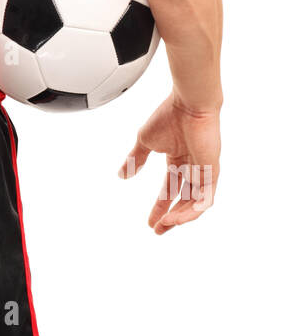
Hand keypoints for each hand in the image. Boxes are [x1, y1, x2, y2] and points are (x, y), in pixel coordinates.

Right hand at [118, 95, 220, 235]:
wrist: (188, 104)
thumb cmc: (169, 116)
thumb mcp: (145, 141)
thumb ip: (135, 159)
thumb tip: (122, 175)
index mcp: (178, 160)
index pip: (169, 190)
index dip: (159, 207)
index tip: (149, 222)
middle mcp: (192, 168)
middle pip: (183, 201)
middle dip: (170, 218)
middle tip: (158, 230)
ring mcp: (204, 171)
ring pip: (195, 204)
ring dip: (180, 218)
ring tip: (165, 226)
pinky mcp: (212, 172)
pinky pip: (205, 200)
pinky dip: (192, 212)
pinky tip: (177, 218)